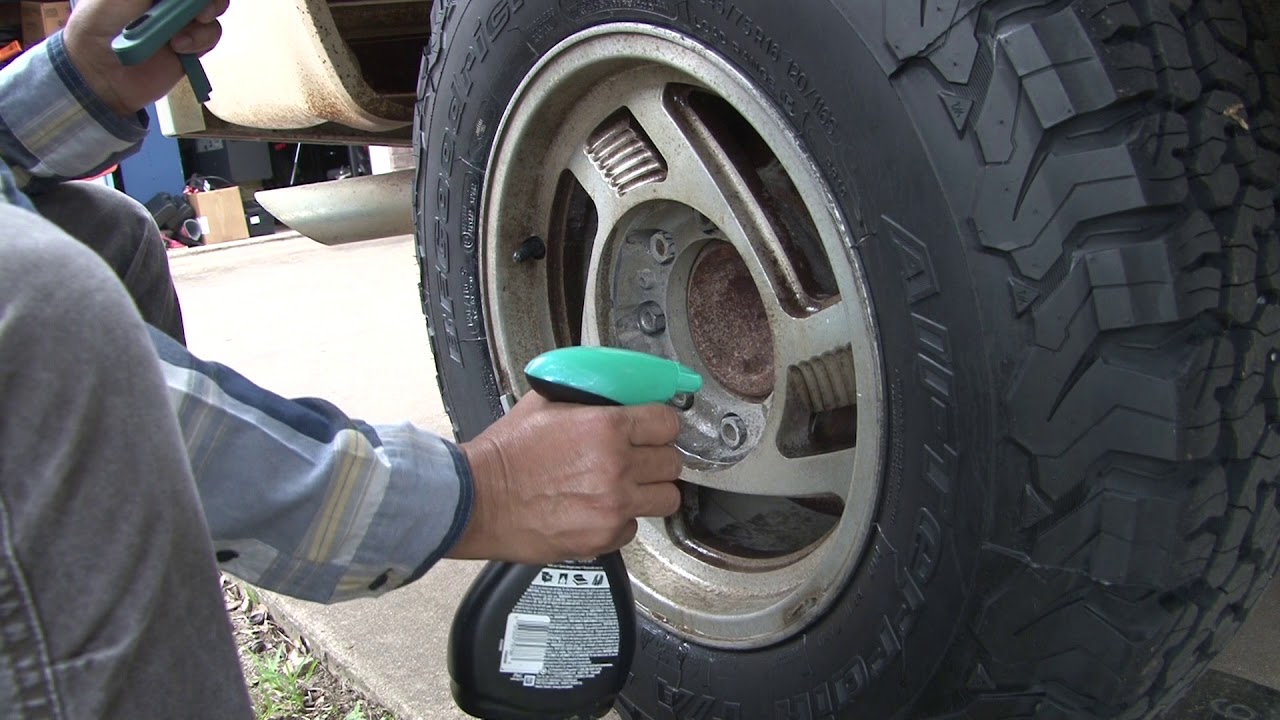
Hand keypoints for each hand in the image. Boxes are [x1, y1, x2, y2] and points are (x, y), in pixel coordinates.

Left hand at [62, 0, 229, 115]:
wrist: (99, 71)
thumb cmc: (100, 23)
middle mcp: (168, 1)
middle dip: (209, 0)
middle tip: (202, 9)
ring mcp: (181, 21)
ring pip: (212, 11)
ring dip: (204, 17)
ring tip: (186, 28)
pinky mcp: (190, 46)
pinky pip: (210, 36)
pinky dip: (200, 40)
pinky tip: (179, 47)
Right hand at [451, 392, 682, 563]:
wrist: (476, 500)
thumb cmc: (505, 455)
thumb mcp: (544, 404)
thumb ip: (585, 398)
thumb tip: (610, 393)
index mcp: (606, 427)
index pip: (667, 423)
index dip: (661, 426)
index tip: (656, 431)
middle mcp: (617, 466)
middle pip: (672, 462)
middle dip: (657, 459)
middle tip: (639, 460)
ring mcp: (614, 505)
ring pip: (665, 499)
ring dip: (650, 492)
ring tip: (627, 488)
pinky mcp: (604, 537)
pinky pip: (634, 528)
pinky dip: (621, 522)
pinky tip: (598, 511)